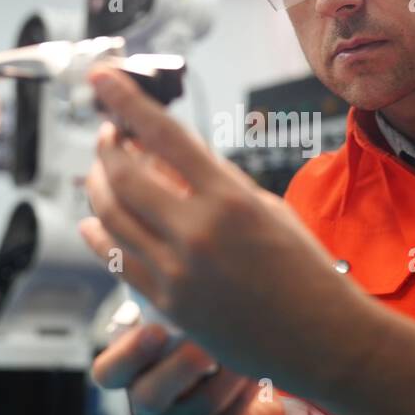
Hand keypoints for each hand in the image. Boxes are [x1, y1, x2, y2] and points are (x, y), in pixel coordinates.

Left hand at [77, 66, 366, 388]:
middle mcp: (198, 233)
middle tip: (107, 134)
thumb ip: (216, 182)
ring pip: (111, 217)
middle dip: (107, 146)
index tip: (102, 77)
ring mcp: (178, 271)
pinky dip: (99, 234)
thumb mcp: (267, 208)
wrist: (321, 338)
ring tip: (100, 171)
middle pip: (123, 175)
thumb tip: (169, 158)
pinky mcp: (168, 304)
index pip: (163, 134)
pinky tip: (93, 222)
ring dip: (97, 186)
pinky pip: (117, 260)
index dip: (125, 101)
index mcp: (230, 198)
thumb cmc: (305, 269)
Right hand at [93, 321, 284, 414]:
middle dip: (181, 368)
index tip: (156, 331)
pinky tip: (257, 361)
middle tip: (204, 345)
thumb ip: (160, 303)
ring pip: (202, 403)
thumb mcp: (170, 320)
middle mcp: (148, 400)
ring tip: (245, 341)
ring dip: (227, 370)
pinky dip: (248, 385)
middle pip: (148, 397)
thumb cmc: (190, 336)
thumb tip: (158, 267)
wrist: (226, 380)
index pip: (108, 373)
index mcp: (128, 371)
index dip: (129, 355)